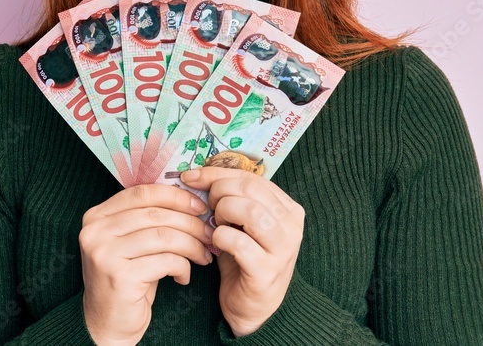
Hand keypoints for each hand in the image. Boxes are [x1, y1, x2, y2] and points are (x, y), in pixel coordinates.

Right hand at [79, 183, 214, 345]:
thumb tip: (192, 199)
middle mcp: (95, 232)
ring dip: (191, 245)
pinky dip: (182, 266)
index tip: (199, 206)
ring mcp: (105, 254)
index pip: (142, 193)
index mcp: (96, 216)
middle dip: (190, 223)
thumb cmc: (126, 279)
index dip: (175, 196)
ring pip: (164, 236)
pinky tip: (184, 276)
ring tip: (203, 255)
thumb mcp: (131, 243)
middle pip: (156, 214)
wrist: (106, 324)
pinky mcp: (120, 277)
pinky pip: (166, 261)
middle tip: (209, 233)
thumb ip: (148, 219)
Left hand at [180, 166, 304, 336]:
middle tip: (207, 206)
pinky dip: (221, 237)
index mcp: (288, 209)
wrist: (251, 308)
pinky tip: (217, 243)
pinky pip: (239, 242)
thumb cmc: (244, 260)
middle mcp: (291, 226)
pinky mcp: (267, 271)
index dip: (218, 173)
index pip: (253, 177)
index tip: (191, 175)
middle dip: (219, 192)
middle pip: (250, 189)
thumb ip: (230, 198)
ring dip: (223, 213)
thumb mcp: (241, 224)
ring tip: (215, 224)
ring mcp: (283, 249)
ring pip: (250, 211)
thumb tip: (196, 173)